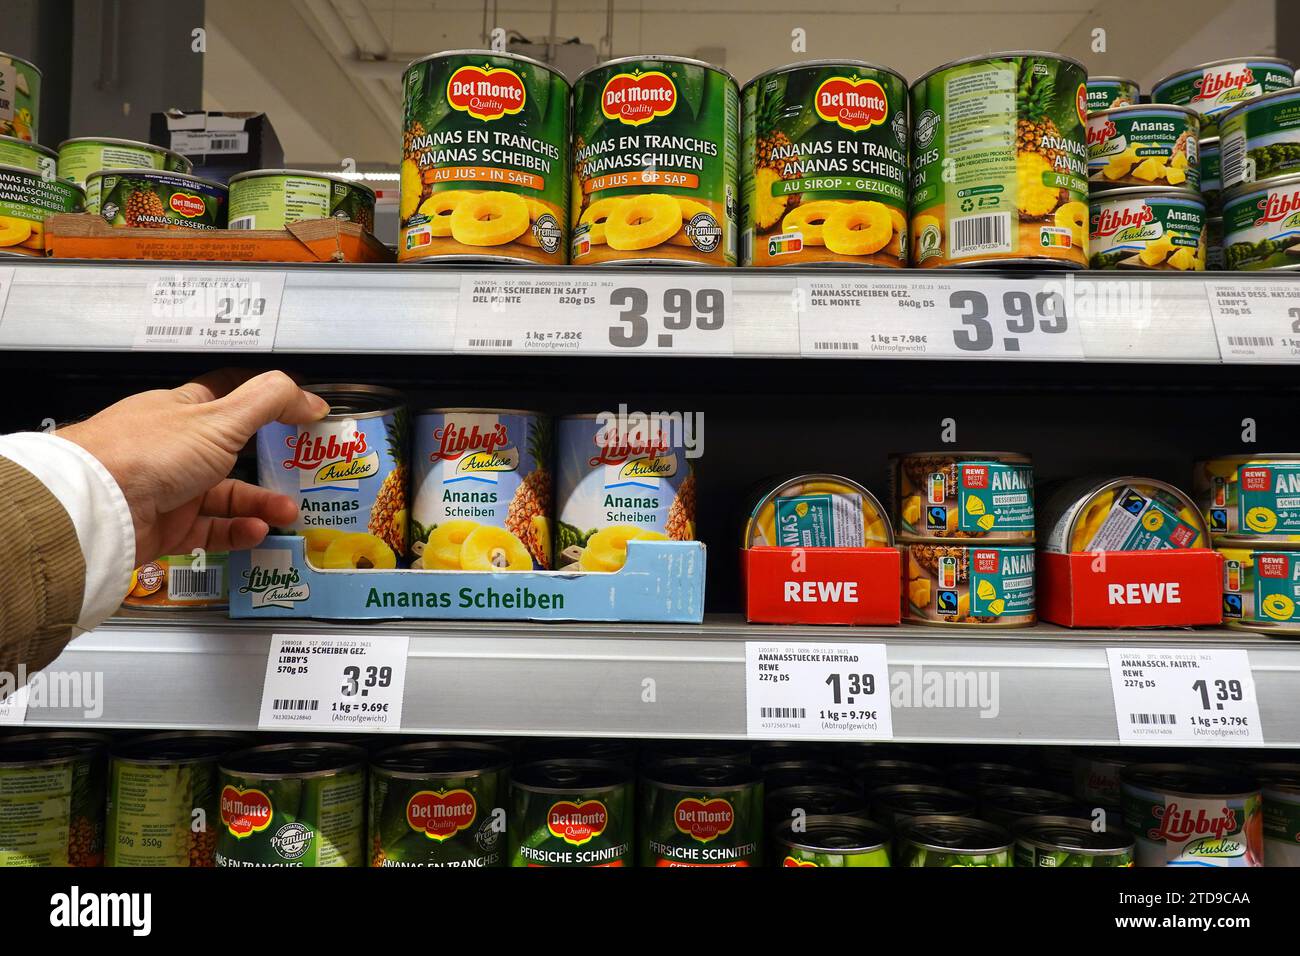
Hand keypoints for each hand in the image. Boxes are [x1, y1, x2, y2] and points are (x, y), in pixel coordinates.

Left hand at [59, 370, 328, 564]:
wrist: (97, 508)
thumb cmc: (146, 451)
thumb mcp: (220, 418)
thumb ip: (271, 402)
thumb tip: (311, 398)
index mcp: (183, 410)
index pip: (229, 395)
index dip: (266, 400)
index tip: (299, 408)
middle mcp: (176, 447)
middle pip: (236, 453)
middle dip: (273, 463)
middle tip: (302, 471)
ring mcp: (171, 488)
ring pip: (228, 496)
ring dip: (262, 503)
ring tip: (288, 511)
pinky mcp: (168, 527)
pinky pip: (213, 530)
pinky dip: (238, 531)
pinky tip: (258, 530)